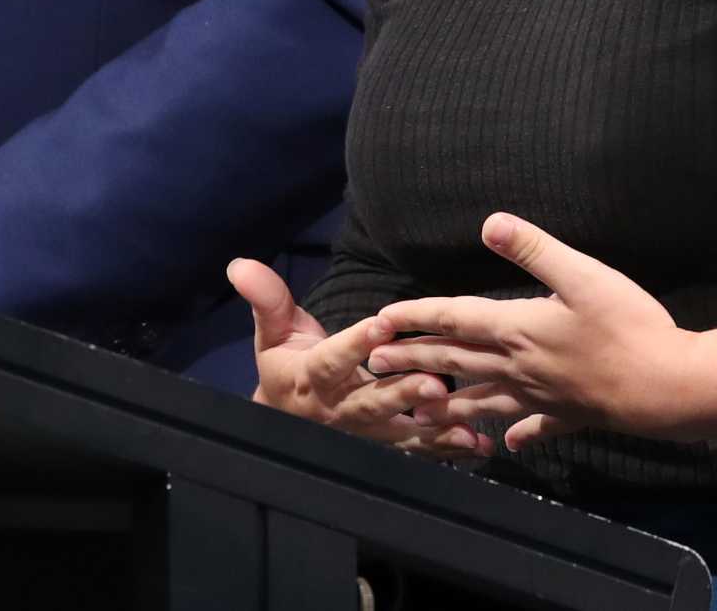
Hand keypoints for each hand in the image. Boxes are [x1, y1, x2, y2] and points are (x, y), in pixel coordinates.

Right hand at [225, 258, 481, 457]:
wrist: (287, 419)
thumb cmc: (288, 364)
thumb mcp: (273, 331)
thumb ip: (266, 299)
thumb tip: (240, 264)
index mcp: (310, 380)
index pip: (332, 360)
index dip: (355, 345)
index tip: (381, 325)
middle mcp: (337, 413)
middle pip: (371, 405)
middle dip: (403, 395)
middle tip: (435, 384)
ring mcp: (363, 437)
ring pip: (399, 435)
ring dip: (432, 430)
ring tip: (463, 425)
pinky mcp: (385, 448)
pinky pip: (416, 451)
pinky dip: (446, 449)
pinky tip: (476, 444)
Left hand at [364, 214, 716, 451]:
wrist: (667, 387)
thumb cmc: (626, 326)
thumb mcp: (582, 274)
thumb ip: (535, 250)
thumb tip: (490, 222)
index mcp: (518, 328)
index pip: (455, 318)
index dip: (417, 316)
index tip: (381, 320)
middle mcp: (520, 366)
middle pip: (456, 360)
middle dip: (412, 359)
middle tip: (373, 364)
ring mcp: (542, 396)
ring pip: (483, 399)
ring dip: (446, 401)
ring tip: (416, 409)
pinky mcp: (568, 415)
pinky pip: (535, 427)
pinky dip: (516, 434)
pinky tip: (505, 443)